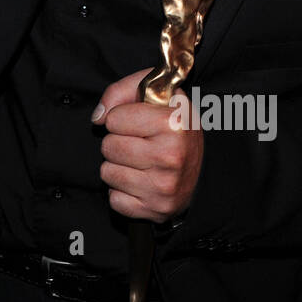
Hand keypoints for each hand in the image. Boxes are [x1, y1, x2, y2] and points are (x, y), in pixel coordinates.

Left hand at [91, 69, 202, 221]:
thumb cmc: (175, 128)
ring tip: (139, 162)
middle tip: (138, 143)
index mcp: (174, 124)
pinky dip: (122, 191)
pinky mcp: (156, 210)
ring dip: (118, 166)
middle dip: (117, 142)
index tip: (137, 123)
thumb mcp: (157, 95)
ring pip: (107, 173)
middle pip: (108, 146)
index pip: (114, 119)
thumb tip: (98, 118)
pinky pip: (114, 200)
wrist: (204, 172)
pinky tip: (140, 182)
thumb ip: (122, 91)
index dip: (122, 118)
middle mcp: (171, 156)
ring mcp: (164, 186)